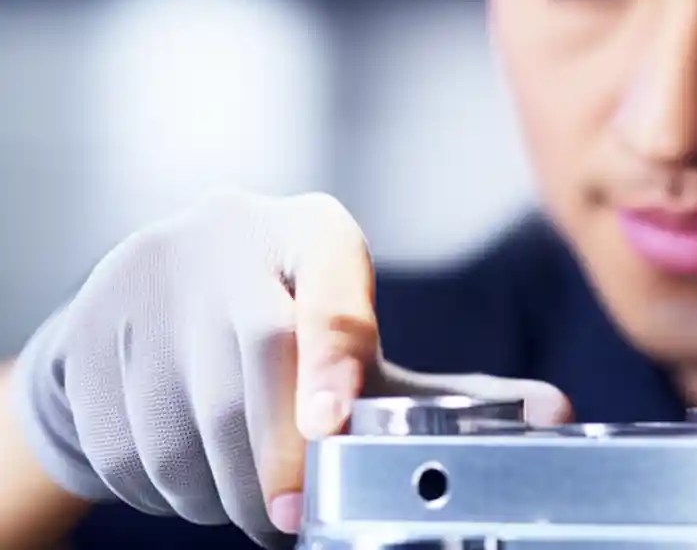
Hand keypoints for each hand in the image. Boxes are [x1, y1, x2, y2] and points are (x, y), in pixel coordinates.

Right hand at [12, 190, 570, 547]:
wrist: (150, 316)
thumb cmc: (286, 336)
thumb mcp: (360, 350)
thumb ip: (446, 395)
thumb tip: (556, 416)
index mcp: (312, 231)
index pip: (331, 283)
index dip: (333, 354)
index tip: (332, 425)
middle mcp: (229, 235)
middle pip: (254, 365)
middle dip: (276, 459)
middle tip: (293, 517)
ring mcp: (148, 276)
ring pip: (186, 414)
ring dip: (221, 486)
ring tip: (247, 503)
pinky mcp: (88, 327)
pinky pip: (130, 437)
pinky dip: (167, 484)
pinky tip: (192, 480)